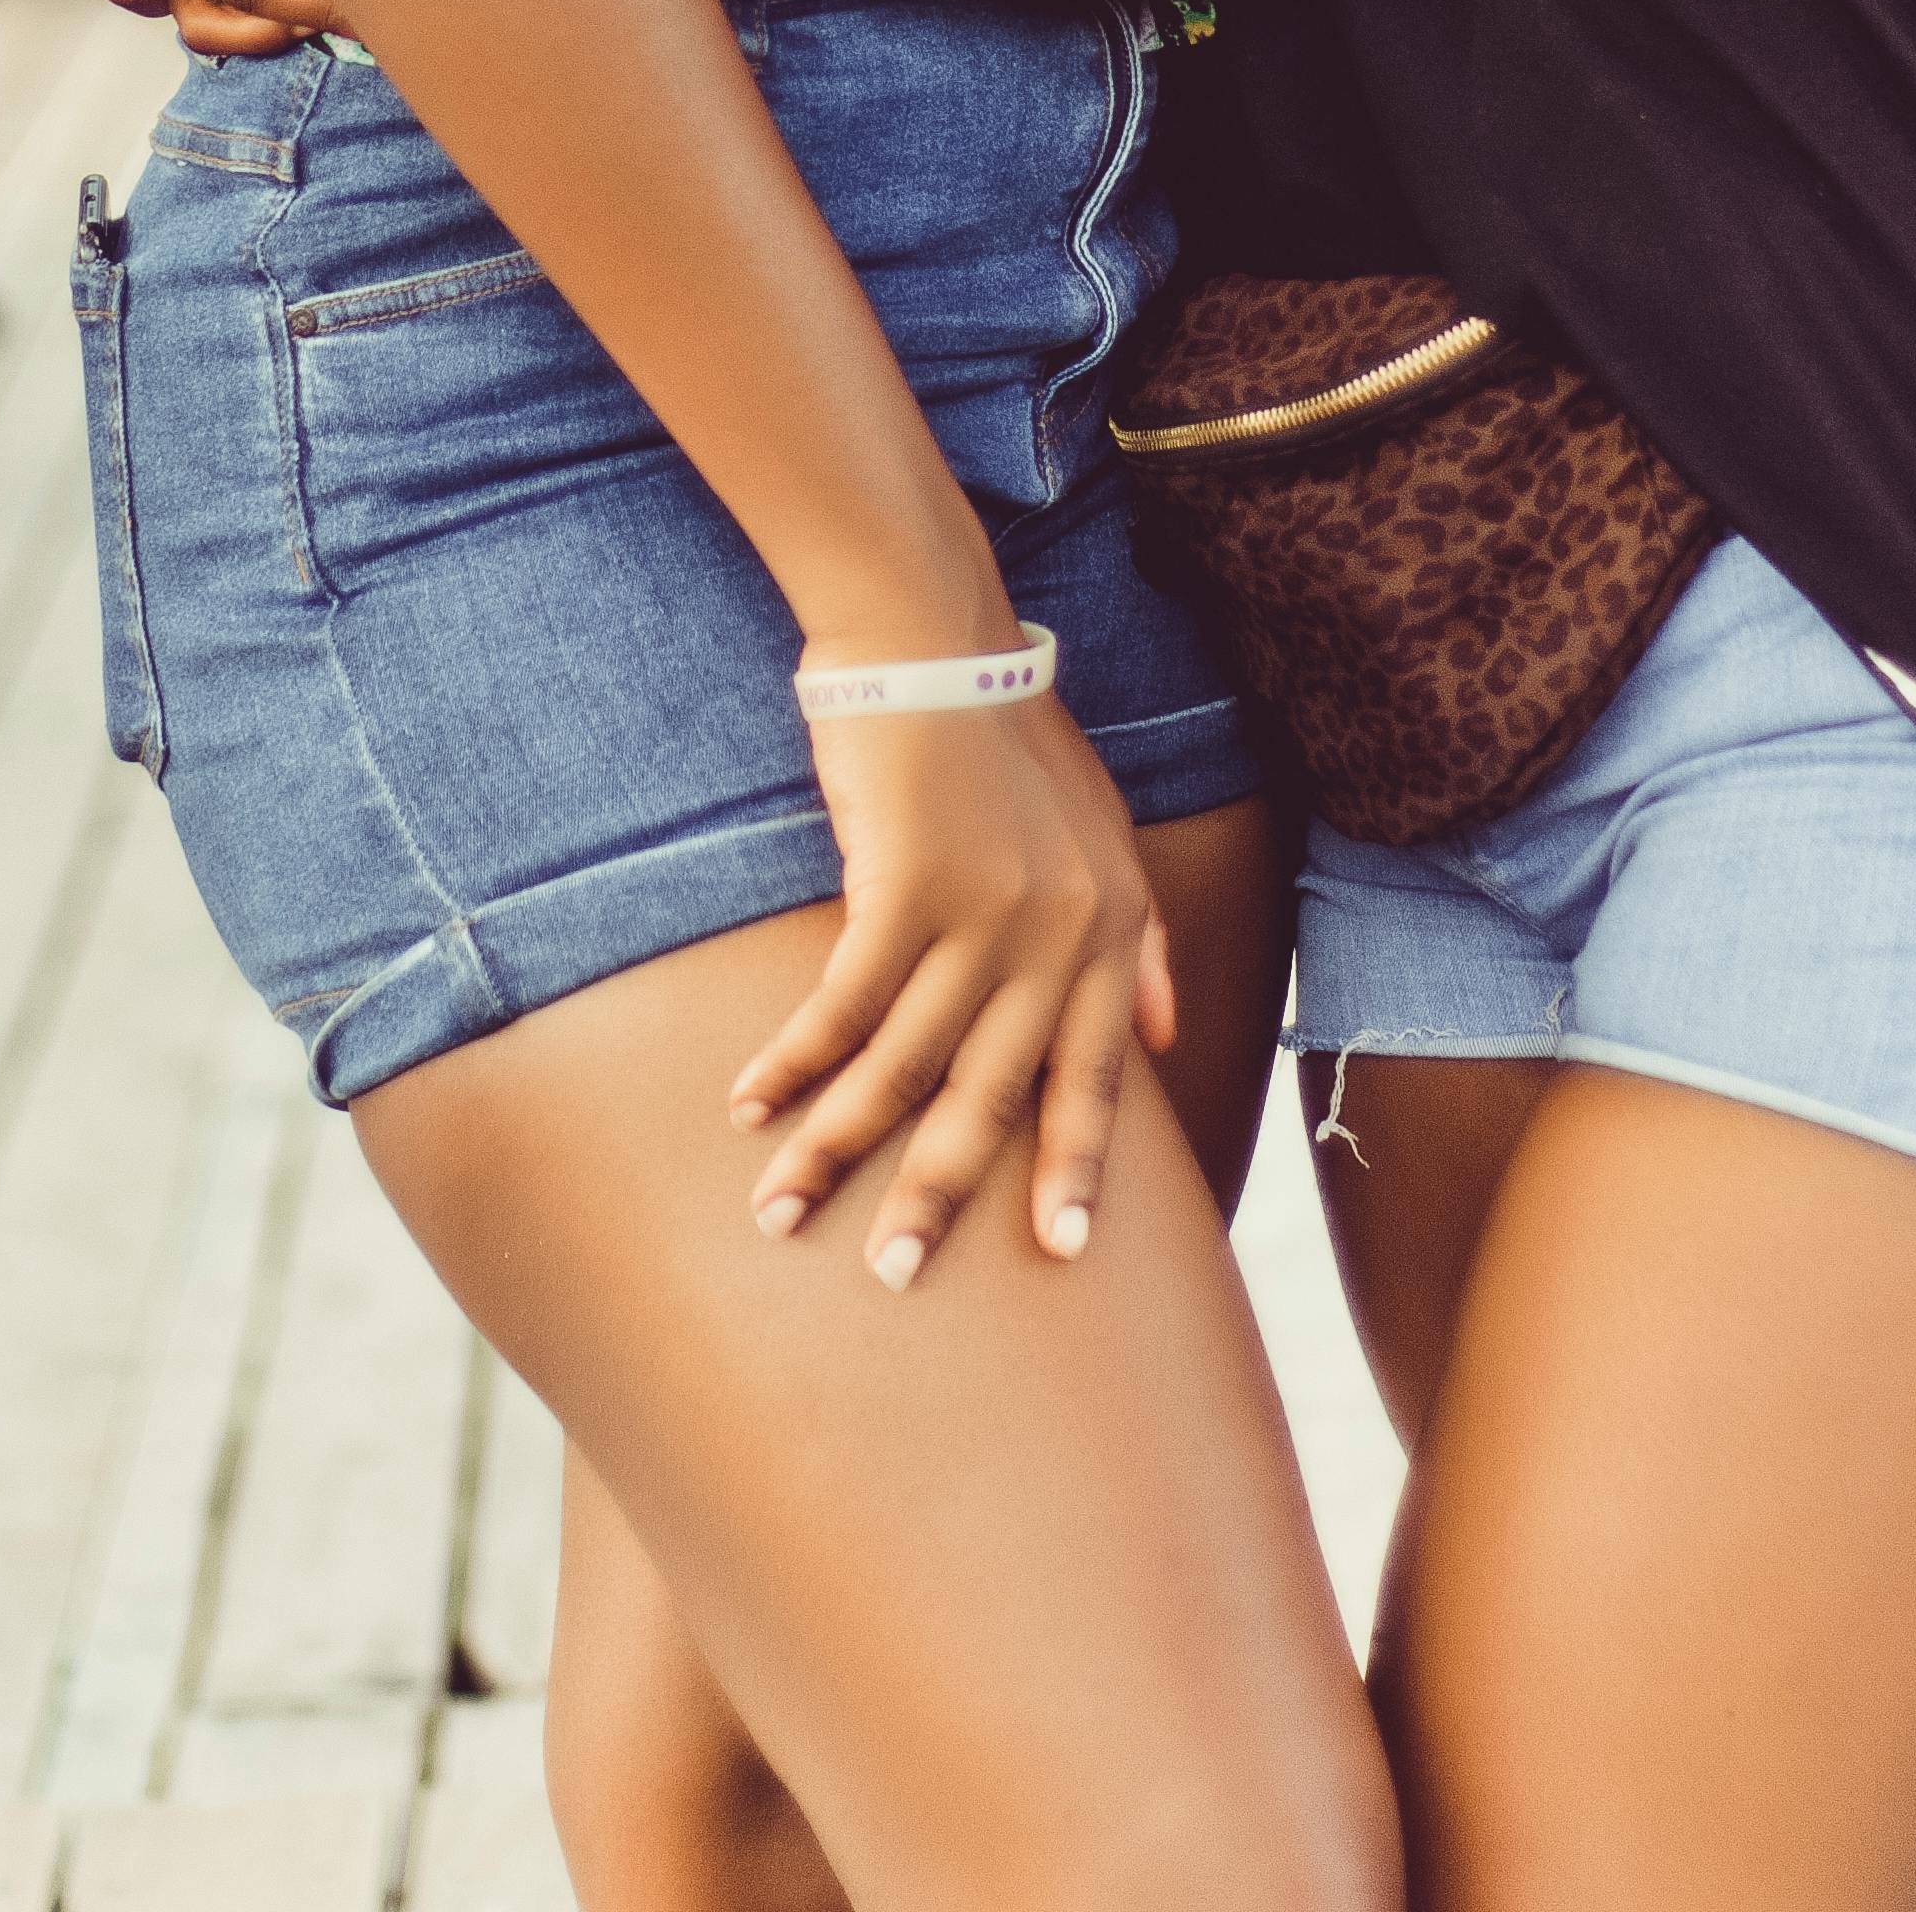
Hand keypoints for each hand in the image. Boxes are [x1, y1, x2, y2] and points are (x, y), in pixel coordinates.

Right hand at [729, 676, 1177, 1289]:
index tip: (1060, 1254)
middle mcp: (1058, 934)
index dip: (1074, 1166)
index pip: (1096, 1075)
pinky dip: (791, 1065)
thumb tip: (1165, 1032)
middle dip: (938, 1197)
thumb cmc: (1011, 739)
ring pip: (904, 1068)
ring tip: (782, 1212)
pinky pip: (840, 1008)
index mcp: (1108, 927)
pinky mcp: (903, 886)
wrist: (936, 639)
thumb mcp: (1099, 832)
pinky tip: (749, 1106)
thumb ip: (1138, 932)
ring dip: (835, 1148)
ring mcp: (982, 914)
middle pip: (993, 1098)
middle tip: (895, 1276)